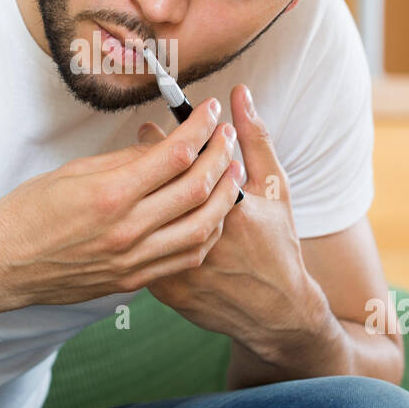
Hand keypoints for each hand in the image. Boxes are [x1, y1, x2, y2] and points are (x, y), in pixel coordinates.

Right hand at [0, 95, 244, 311]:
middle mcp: (127, 230)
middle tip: (227, 136)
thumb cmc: (28, 213)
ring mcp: (133, 260)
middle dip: (220, 156)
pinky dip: (207, 233)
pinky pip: (185, 257)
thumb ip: (125, 161)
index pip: (175, 155)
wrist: (1, 265)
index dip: (201, 127)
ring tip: (232, 172)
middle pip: (197, 189)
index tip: (211, 111)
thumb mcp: (74, 172)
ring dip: (224, 196)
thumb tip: (164, 145)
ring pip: (202, 227)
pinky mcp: (132, 280)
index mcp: (110, 194)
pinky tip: (213, 214)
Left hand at [139, 85, 329, 360]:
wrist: (274, 312)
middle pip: (156, 192)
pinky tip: (133, 217)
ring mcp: (181, 268)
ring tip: (131, 179)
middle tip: (133, 147)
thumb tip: (240, 95)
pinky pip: (138, 255)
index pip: (183, 163)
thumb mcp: (274, 188)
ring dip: (132, 199)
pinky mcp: (167, 290)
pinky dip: (135, 234)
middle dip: (140, 165)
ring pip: (141, 225)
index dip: (161, 142)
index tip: (150, 127)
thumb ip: (256, 138)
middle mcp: (203, 239)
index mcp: (231, 209)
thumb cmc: (277, 244)